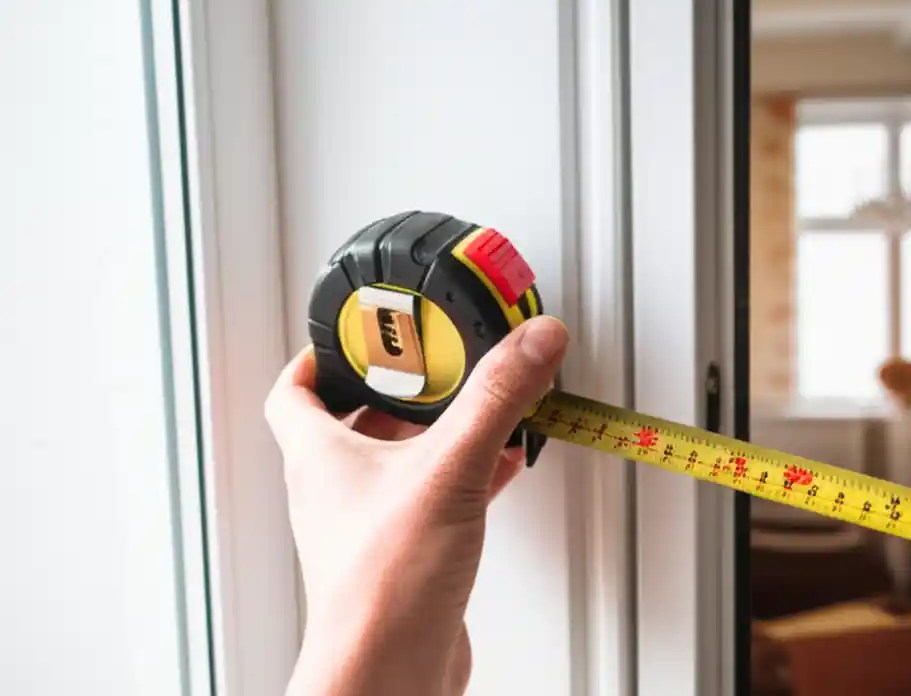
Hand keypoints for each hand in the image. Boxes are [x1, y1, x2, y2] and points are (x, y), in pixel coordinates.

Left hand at [264, 316, 567, 695]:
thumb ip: (494, 397)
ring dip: (433, 435)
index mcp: (321, 458)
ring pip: (396, 463)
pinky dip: (464, 477)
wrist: (389, 672)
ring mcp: (369, 526)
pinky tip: (500, 468)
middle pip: (351, 423)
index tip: (352, 335)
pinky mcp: (405, 557)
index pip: (293, 390)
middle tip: (427, 366)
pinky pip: (433, 500)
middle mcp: (336, 490)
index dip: (317, 356)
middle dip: (394, 393)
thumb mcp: (447, 468)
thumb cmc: (381, 590)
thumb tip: (530, 342)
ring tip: (472, 410)